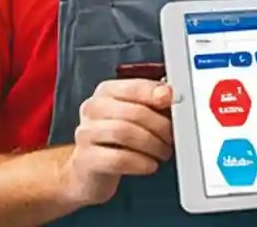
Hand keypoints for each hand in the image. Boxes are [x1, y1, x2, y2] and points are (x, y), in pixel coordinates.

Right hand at [57, 79, 174, 208]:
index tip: (170, 100)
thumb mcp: (136, 117)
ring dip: (152, 145)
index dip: (154, 93)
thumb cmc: (118, 138)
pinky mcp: (86, 159)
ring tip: (163, 152)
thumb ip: (153, 103)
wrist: (91, 169)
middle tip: (171, 138)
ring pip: (124, 133)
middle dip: (159, 126)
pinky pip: (117, 159)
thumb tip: (168, 95)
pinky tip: (150, 165)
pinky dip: (140, 163)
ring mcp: (86, 133)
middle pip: (133, 112)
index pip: (133, 87)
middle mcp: (93, 108)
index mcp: (107, 92)